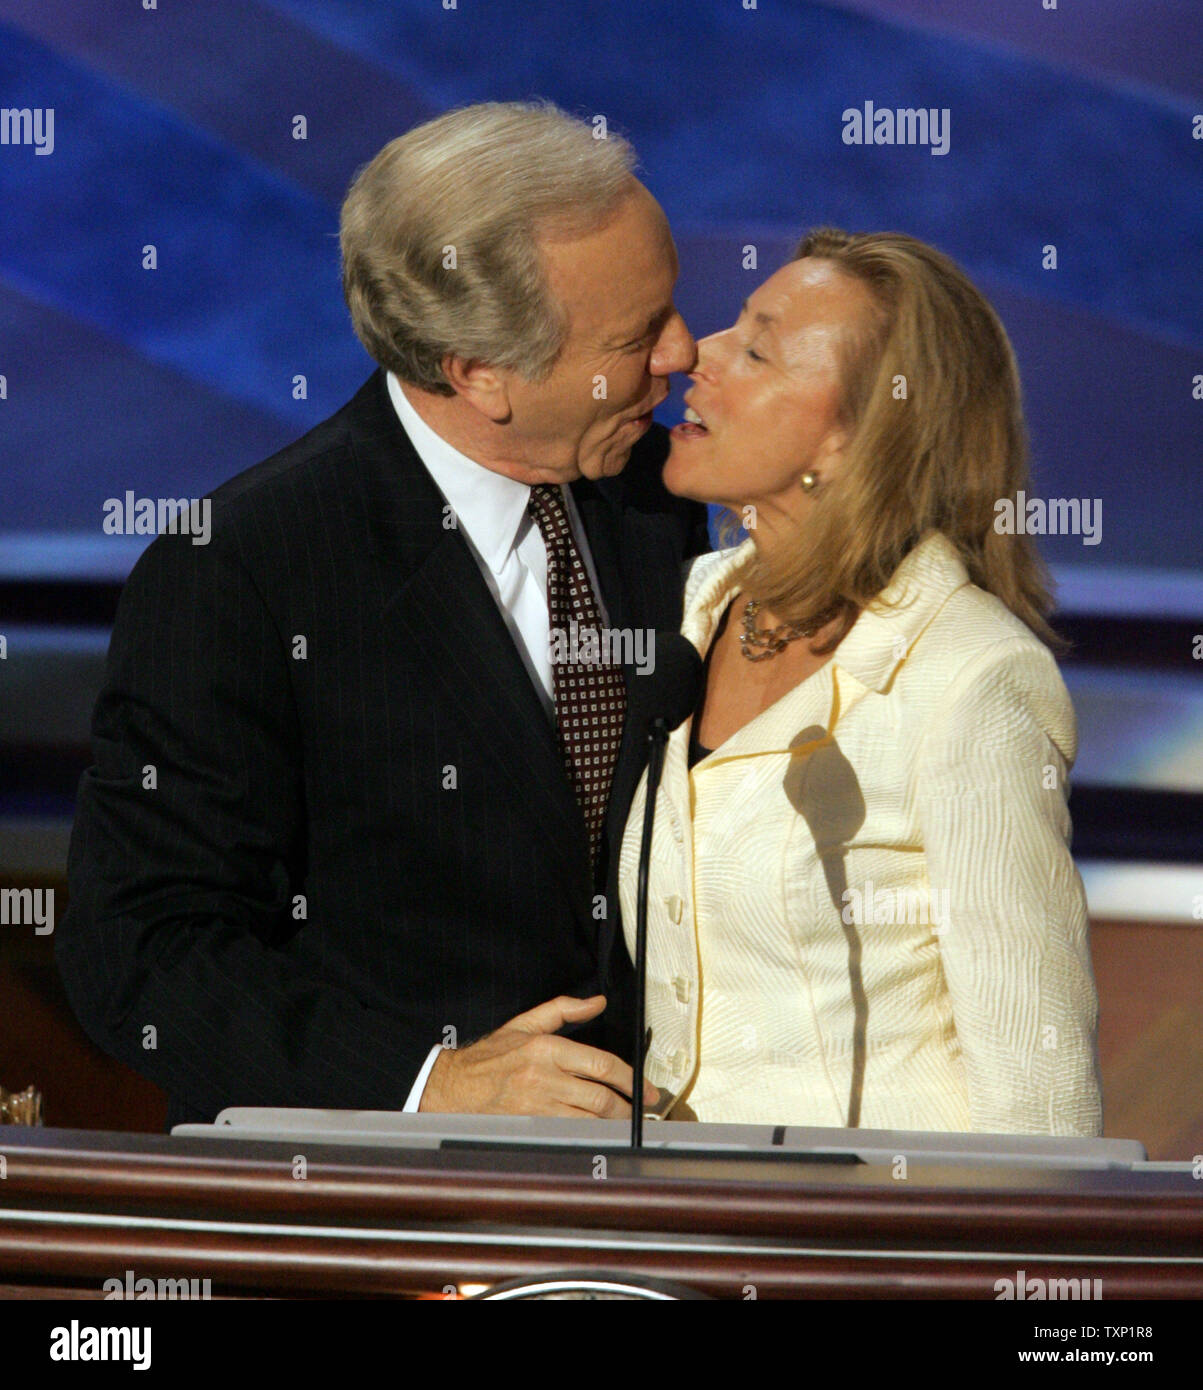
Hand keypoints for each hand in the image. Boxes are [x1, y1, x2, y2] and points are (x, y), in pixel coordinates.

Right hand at [418, 994, 657, 1117]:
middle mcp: (543, 1077)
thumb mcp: (525, 1024)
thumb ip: (564, 1010)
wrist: (452, 1087)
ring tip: (625, 1122)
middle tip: (640, 1108)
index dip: (629, 1078)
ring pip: (588, 1119)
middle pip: (599, 1097)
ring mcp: (535, 1106)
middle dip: (626, 1106)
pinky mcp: (528, 1127)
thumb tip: (597, 1002)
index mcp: (546, 1048)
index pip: (601, 1064)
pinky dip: (588, 1135)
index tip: (644, 1087)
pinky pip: (569, 1134)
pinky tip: (598, 1134)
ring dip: (611, 1124)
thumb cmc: (489, 1057)